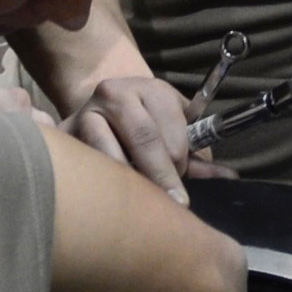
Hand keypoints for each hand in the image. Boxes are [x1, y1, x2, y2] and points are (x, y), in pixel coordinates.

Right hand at [64, 74, 228, 202]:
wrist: (99, 110)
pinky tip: (110, 195)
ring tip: (137, 198)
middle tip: (168, 203)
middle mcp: (114, 92)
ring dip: (128, 179)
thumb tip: (229, 179)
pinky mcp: (62, 133)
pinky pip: (84, 162)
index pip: (171, 128)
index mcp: (150, 88)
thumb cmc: (147, 128)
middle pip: (143, 138)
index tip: (181, 191)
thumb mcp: (174, 134)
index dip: (178, 162)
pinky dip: (100, 182)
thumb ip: (199, 157)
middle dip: (159, 175)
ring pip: (110, 153)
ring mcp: (84, 111)